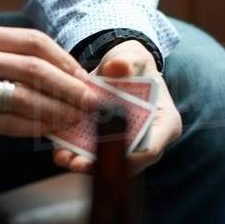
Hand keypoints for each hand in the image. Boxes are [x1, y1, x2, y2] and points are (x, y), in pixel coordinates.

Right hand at [0, 24, 98, 154]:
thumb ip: (19, 63)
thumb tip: (74, 78)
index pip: (34, 42)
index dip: (66, 62)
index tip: (88, 81)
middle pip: (33, 68)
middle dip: (69, 87)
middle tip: (93, 103)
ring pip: (22, 97)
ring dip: (56, 110)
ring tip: (76, 119)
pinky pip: (6, 121)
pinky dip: (33, 127)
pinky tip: (50, 131)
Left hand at [53, 40, 181, 174]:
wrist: (119, 69)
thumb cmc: (133, 65)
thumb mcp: (133, 58)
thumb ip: (127, 62)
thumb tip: (118, 66)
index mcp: (164, 123)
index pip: (151, 148)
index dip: (131, 156)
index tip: (108, 154)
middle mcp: (148, 142)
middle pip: (127, 164)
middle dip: (100, 165)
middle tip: (76, 163)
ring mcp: (128, 147)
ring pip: (108, 165)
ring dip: (84, 164)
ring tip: (63, 158)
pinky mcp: (109, 147)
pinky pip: (94, 157)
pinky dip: (76, 155)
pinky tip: (60, 151)